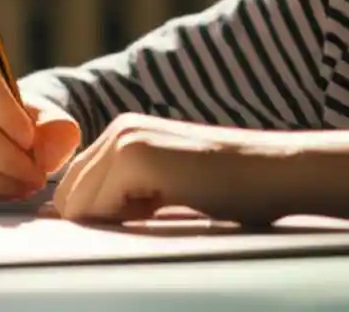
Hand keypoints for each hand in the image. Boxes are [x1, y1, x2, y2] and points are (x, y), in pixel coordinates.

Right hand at [0, 60, 79, 198]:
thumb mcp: (46, 119)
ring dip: (3, 183)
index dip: (6, 111)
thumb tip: (45, 155)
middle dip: (10, 159)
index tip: (30, 139)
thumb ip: (55, 129)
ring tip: (25, 186)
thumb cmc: (22, 126)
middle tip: (37, 176)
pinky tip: (6, 194)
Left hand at [54, 113, 348, 224]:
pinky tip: (167, 204)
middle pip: (69, 194)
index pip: (73, 186)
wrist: (280, 173)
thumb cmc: (233, 189)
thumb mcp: (163, 187)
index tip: (136, 221)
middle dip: (97, 219)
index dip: (93, 216)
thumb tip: (73, 218)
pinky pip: (98, 206)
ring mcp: (125, 138)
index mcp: (122, 133)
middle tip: (153, 215)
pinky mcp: (135, 156)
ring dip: (112, 220)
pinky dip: (123, 220)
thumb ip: (121, 194)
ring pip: (79, 202)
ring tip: (163, 207)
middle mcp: (118, 129)